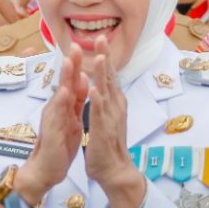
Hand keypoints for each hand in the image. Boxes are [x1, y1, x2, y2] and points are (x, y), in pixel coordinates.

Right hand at [16, 45, 88, 205]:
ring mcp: (53, 120)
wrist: (46, 170)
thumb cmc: (59, 145)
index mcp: (64, 106)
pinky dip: (61, 103)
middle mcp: (55, 109)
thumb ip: (75, 101)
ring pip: (59, 95)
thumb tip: (81, 80)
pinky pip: (57, 116)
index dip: (76, 65)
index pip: (71, 82)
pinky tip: (65, 92)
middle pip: (63, 83)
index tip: (81, 46)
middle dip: (69, 64)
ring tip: (68, 61)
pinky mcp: (52, 132)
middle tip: (74, 45)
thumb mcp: (71, 120)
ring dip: (64, 78)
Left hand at [83, 37, 144, 207]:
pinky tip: (94, 90)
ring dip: (102, 75)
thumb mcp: (107, 115)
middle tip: (102, 37)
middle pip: (109, 77)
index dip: (104, 56)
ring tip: (99, 57)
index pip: (108, 75)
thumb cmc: (108, 143)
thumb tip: (104, 83)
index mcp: (113, 102)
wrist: (114, 170)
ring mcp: (109, 118)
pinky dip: (97, 101)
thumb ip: (105, 99)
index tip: (100, 38)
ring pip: (105, 92)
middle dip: (105, 57)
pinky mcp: (102, 131)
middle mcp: (114, 106)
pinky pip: (99, 114)